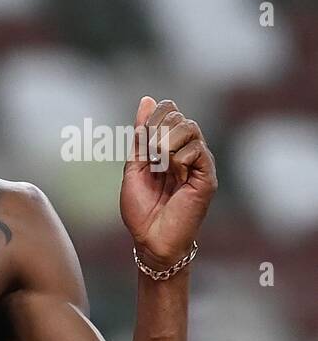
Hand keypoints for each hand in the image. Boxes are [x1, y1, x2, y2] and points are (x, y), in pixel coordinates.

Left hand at [121, 96, 216, 267]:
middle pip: (180, 117)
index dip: (155, 116)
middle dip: (159, 129)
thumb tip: (147, 100)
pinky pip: (198, 151)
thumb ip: (141, 137)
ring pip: (191, 129)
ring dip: (168, 141)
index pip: (170, 113)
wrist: (150, 240)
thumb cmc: (141, 210)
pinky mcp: (207, 177)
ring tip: (158, 163)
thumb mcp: (135, 167)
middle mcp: (187, 153)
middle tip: (149, 154)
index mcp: (169, 149)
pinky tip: (172, 172)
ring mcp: (198, 164)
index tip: (142, 137)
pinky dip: (179, 157)